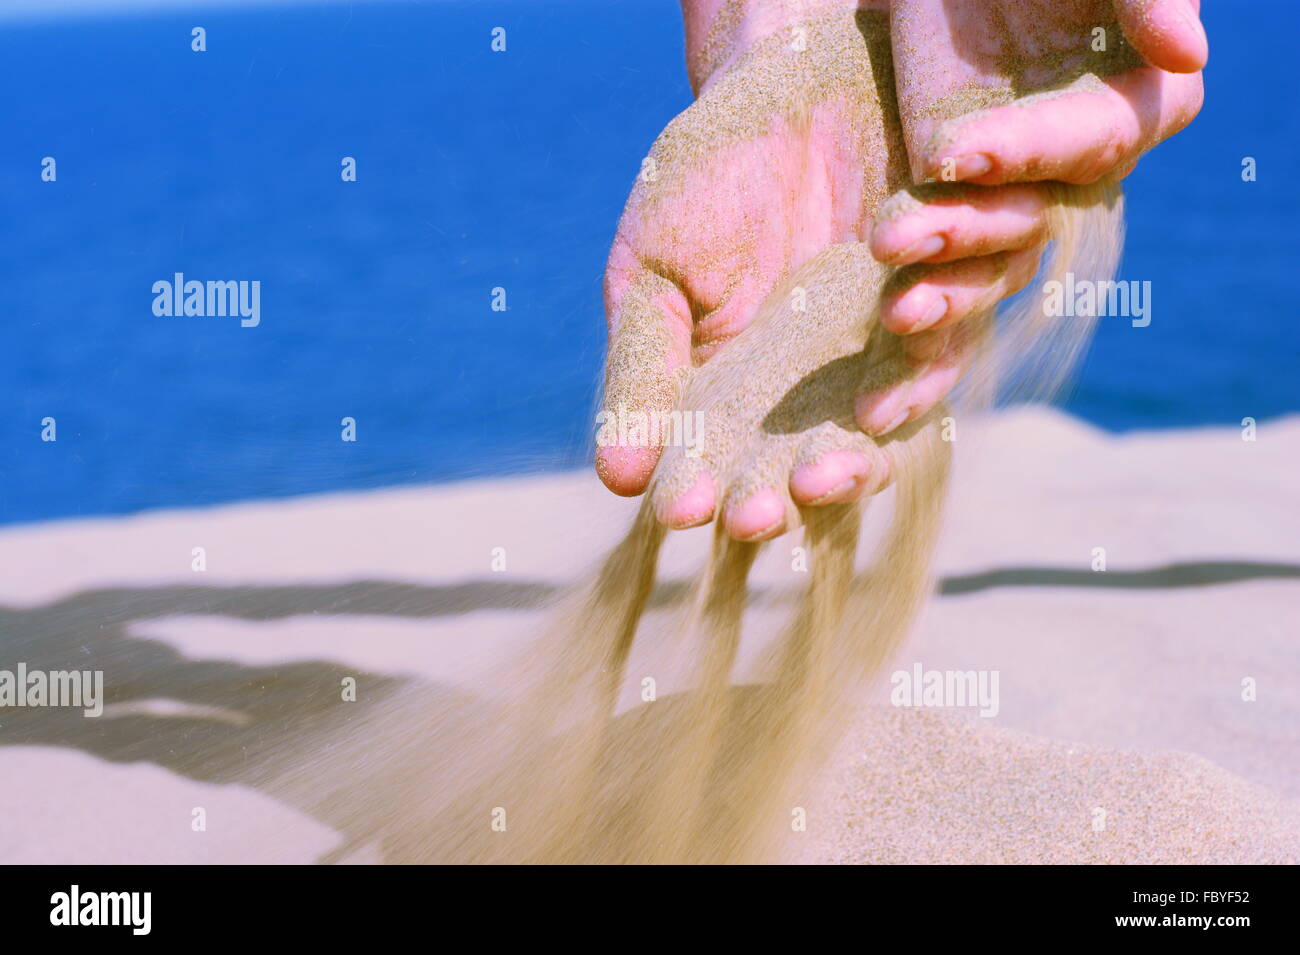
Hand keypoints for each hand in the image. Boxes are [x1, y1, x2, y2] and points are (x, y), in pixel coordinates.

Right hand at [597, 3, 908, 536]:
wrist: (795, 78)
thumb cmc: (708, 177)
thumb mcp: (653, 272)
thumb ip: (641, 370)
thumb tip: (615, 480)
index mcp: (734, 396)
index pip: (717, 466)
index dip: (702, 490)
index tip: (683, 507)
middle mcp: (815, 393)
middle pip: (803, 471)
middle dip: (782, 495)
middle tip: (762, 512)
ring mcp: (883, 354)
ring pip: (880, 429)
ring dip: (856, 456)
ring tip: (825, 468)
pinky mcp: (949, 300)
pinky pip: (947, 340)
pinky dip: (925, 353)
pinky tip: (891, 350)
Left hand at [855, 0, 1205, 435]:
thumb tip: (1188, 53)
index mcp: (1124, 109)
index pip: (1085, 143)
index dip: (1029, 151)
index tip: (957, 153)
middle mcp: (1068, 175)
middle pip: (1027, 223)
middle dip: (965, 236)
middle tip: (896, 242)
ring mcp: (1005, 209)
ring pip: (985, 271)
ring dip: (942, 297)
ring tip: (894, 313)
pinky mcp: (949, 230)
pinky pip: (940, 295)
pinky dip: (915, 349)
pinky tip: (881, 400)